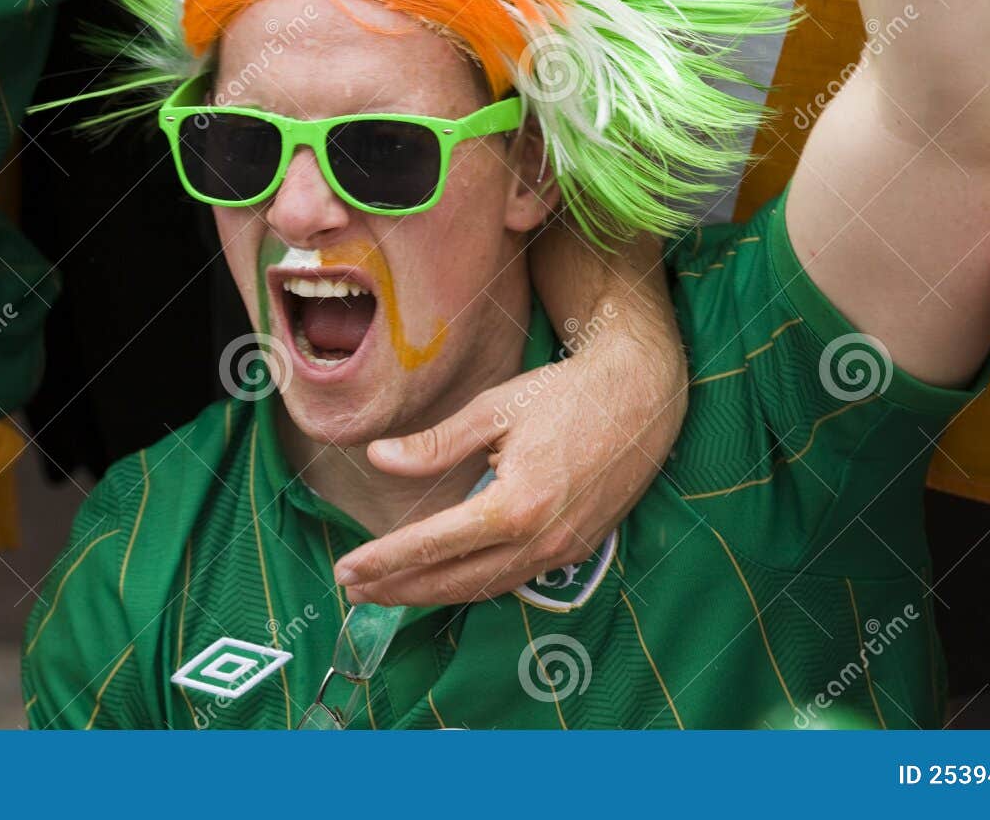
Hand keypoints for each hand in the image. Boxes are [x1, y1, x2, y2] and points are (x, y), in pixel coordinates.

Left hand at [332, 320, 682, 604]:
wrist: (643, 397)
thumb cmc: (567, 395)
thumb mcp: (495, 410)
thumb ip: (435, 444)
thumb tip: (378, 459)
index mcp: (515, 506)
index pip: (433, 546)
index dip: (385, 561)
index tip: (346, 570)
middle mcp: (540, 540)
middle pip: (456, 581)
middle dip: (401, 590)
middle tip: (355, 590)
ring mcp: (563, 551)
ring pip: (486, 587)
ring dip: (434, 594)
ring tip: (390, 591)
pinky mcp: (578, 549)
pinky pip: (515, 578)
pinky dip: (475, 584)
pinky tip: (448, 577)